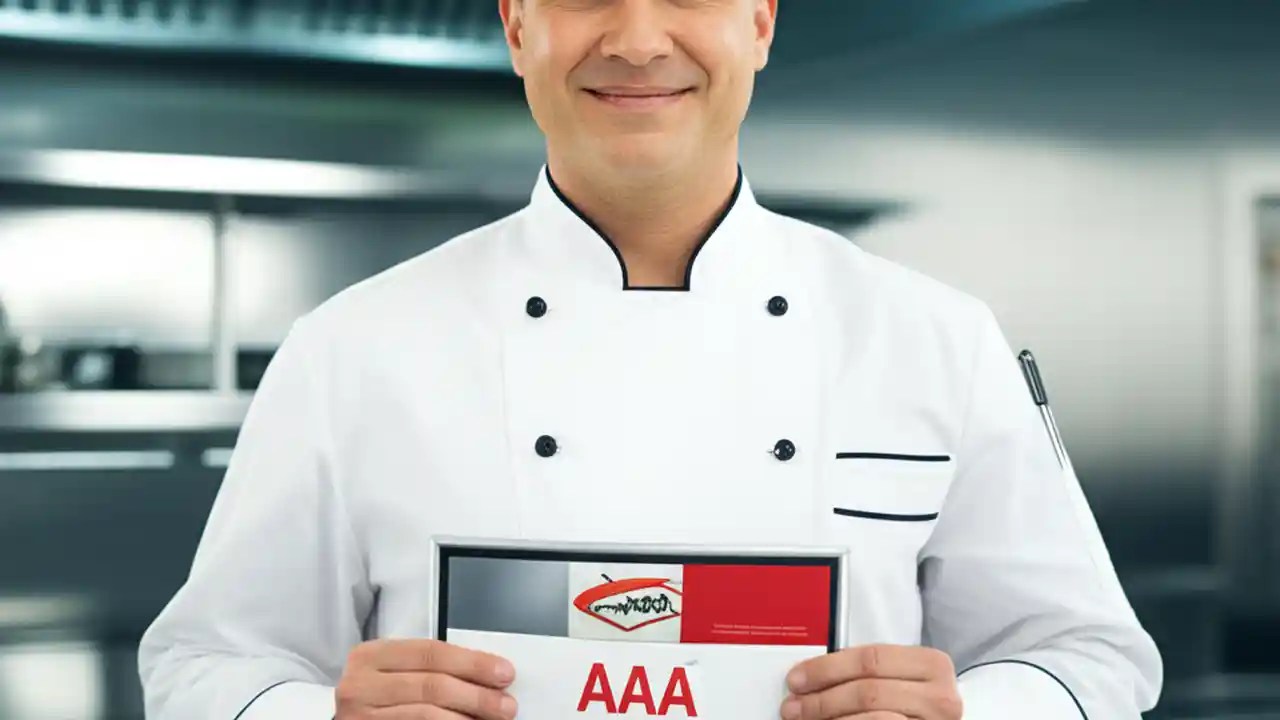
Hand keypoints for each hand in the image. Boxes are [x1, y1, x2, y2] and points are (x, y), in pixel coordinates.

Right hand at [335, 638, 516, 719]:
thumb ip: (430, 667)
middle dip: (476, 695)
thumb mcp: (395, 670)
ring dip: (466, 719)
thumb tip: (487, 674)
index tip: (504, 672)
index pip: (430, 653)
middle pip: (431, 686)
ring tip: (492, 719)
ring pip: (425, 715)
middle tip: (506, 704)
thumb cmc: (378, 692)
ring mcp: (361, 716)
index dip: (471, 663)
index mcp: (370, 655)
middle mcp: (360, 685)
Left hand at [780, 644, 961, 719]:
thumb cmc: (913, 702)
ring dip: (830, 718)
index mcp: (932, 664)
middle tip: (794, 705)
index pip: (870, 658)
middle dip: (822, 698)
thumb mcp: (898, 677)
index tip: (798, 678)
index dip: (827, 668)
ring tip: (806, 718)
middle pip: (867, 690)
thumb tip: (812, 675)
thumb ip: (868, 671)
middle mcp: (940, 696)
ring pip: (872, 716)